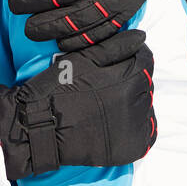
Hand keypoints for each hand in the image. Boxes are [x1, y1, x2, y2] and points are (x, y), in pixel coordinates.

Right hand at [0, 27, 155, 180]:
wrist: (40, 129)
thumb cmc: (57, 89)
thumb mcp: (83, 59)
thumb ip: (114, 46)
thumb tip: (140, 36)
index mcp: (127, 82)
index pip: (146, 60)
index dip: (133, 54)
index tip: (118, 58)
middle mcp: (136, 108)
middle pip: (146, 83)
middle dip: (133, 77)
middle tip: (108, 81)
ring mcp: (135, 132)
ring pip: (146, 107)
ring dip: (134, 100)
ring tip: (110, 100)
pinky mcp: (132, 149)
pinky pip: (146, 132)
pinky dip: (136, 124)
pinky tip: (117, 119)